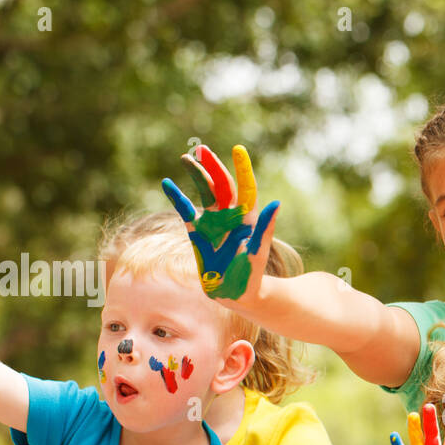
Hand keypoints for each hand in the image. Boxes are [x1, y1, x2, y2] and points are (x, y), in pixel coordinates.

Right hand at [162, 143, 279, 300]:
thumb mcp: (258, 253)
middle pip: (222, 185)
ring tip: (187, 158)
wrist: (237, 295)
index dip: (242, 169)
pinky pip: (186, 211)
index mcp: (248, 219)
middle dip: (213, 167)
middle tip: (202, 149)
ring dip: (197, 176)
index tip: (238, 149)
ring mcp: (214, 224)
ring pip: (205, 193)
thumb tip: (277, 203)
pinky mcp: (198, 234)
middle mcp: (231, 217)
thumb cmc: (252, 277)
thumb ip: (264, 230)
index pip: (245, 188)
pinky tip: (167, 183)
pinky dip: (177, 197)